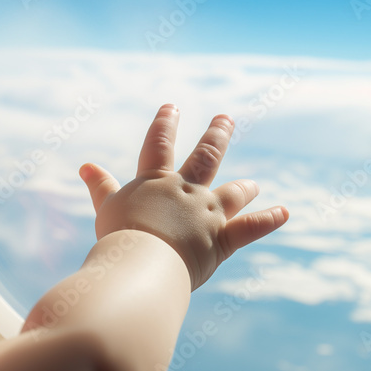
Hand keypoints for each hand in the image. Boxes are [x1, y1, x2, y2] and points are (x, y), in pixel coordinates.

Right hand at [79, 104, 288, 289]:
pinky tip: (284, 212)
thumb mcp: (106, 208)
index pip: (159, 145)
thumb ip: (100, 186)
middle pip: (205, 156)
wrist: (140, 263)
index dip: (165, 124)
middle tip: (226, 119)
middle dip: (216, 135)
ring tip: (254, 184)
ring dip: (244, 187)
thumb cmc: (118, 238)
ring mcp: (206, 214)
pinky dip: (268, 220)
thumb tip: (86, 165)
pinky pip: (249, 228)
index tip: (172, 107)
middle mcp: (186, 191)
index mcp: (156, 182)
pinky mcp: (221, 240)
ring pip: (232, 193)